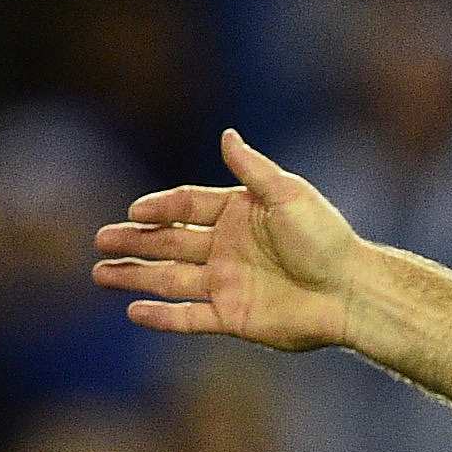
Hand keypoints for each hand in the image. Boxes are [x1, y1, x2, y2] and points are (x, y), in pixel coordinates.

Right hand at [92, 129, 358, 350]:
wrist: (351, 291)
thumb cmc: (326, 239)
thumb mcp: (289, 196)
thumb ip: (253, 169)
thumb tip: (226, 134)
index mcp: (241, 215)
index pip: (188, 205)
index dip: (160, 207)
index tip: (134, 211)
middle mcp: (230, 248)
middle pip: (170, 242)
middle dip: (135, 240)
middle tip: (100, 239)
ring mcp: (228, 284)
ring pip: (170, 279)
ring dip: (136, 275)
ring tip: (100, 272)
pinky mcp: (234, 317)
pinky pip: (189, 317)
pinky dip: (162, 316)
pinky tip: (133, 310)